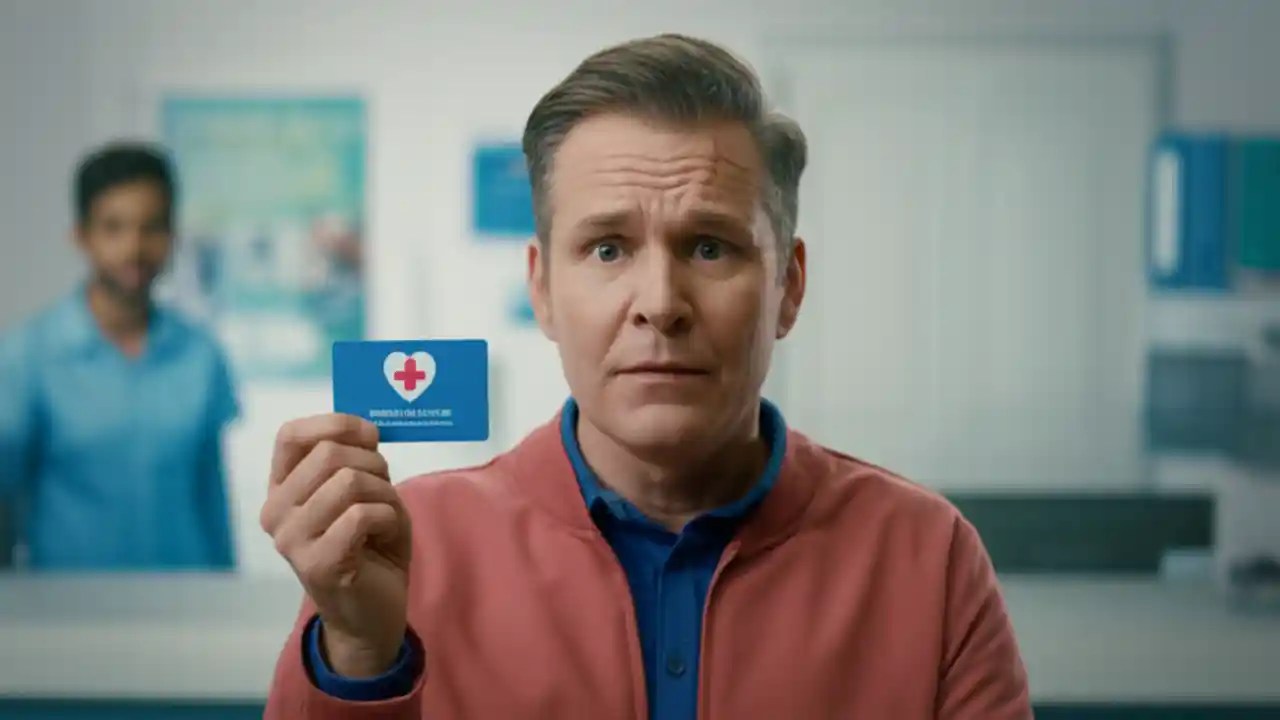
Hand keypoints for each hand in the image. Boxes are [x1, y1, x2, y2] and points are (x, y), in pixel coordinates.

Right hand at [260, 414, 411, 676]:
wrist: (372, 613)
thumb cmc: (370, 546)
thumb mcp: (363, 492)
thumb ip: (355, 459)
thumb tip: (365, 428)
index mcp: (281, 489)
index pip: (291, 435)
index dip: (336, 424)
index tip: (371, 436)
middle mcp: (275, 512)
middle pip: (329, 454)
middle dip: (373, 464)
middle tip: (385, 491)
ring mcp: (291, 540)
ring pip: (348, 481)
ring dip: (385, 494)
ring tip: (386, 517)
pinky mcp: (317, 564)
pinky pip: (362, 515)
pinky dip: (389, 517)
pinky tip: (384, 536)